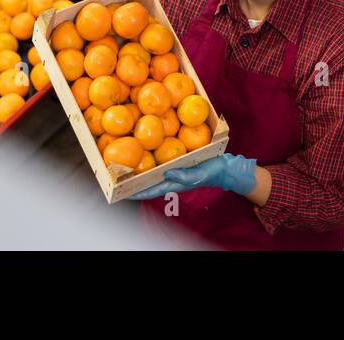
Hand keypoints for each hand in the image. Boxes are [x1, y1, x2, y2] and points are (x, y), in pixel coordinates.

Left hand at [128, 154, 258, 199]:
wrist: (223, 166)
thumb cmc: (211, 172)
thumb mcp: (198, 174)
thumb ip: (183, 176)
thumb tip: (166, 173)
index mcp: (174, 184)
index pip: (151, 190)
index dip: (137, 192)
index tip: (123, 193)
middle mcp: (171, 177)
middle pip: (149, 182)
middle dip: (135, 182)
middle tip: (119, 178)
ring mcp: (174, 170)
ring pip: (154, 172)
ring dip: (143, 171)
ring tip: (129, 166)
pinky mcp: (179, 161)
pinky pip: (163, 161)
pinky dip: (154, 159)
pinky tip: (149, 150)